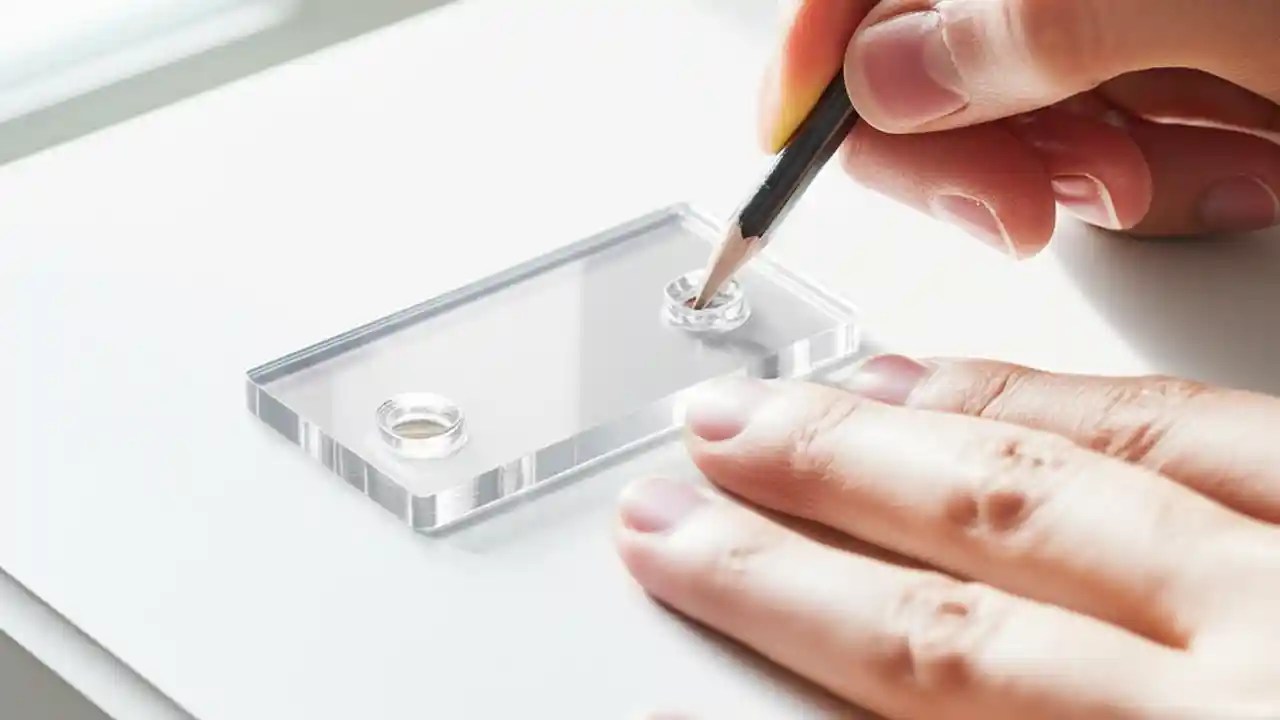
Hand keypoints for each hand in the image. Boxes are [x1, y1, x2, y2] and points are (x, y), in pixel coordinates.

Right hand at [615, 356, 1279, 717]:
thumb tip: (849, 707)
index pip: (934, 689)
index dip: (777, 640)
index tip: (674, 629)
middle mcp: (1255, 666)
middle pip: (965, 583)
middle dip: (795, 528)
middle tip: (678, 491)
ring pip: (1055, 474)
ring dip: (889, 442)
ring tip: (774, 416)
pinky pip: (1195, 424)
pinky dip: (1054, 396)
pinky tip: (960, 384)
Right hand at [762, 0, 1279, 254]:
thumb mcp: (1217, 2)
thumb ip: (1029, 24)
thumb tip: (881, 77)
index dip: (816, 52)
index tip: (784, 136)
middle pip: (926, 67)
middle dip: (966, 151)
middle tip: (1026, 203)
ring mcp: (1114, 32)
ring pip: (1016, 131)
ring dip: (1085, 185)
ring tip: (1178, 174)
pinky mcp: (1173, 80)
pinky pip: (1107, 157)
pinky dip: (1160, 191)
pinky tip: (1241, 167)